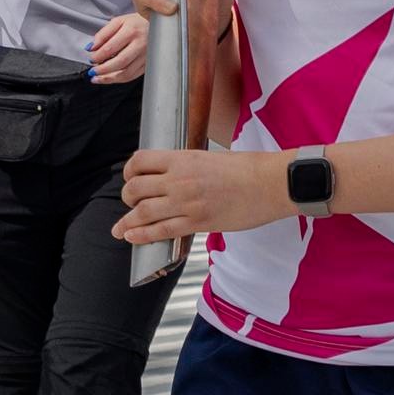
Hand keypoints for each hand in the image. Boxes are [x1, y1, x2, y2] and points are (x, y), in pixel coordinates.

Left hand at [88, 12, 147, 84]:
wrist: (158, 24)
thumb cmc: (137, 22)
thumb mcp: (118, 22)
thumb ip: (103, 34)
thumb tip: (91, 48)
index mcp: (131, 31)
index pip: (110, 48)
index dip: (98, 56)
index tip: (91, 58)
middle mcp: (141, 44)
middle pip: (120, 62)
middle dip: (103, 70)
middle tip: (92, 71)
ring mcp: (147, 56)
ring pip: (127, 73)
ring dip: (110, 78)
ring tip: (97, 78)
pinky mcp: (149, 64)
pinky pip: (133, 76)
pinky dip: (120, 79)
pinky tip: (110, 78)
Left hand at [116, 145, 288, 243]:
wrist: (271, 183)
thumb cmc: (248, 169)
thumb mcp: (210, 157)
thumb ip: (188, 167)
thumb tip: (174, 177)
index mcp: (182, 158)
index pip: (140, 161)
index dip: (129, 171)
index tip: (130, 178)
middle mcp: (179, 179)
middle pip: (135, 188)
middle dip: (127, 198)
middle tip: (130, 204)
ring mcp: (187, 202)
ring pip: (143, 212)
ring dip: (128, 221)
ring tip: (122, 228)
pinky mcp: (198, 222)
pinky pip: (161, 231)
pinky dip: (142, 235)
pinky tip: (132, 237)